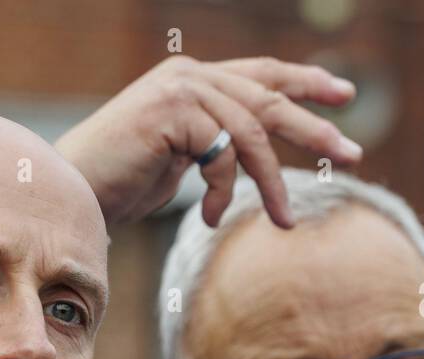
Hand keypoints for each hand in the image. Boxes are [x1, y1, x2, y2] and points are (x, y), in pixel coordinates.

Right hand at [55, 55, 361, 228]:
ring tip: (286, 220)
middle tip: (353, 153)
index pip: (262, 73)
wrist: (70, 192)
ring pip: (251, 132)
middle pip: (269, 98)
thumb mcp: (178, 158)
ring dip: (273, 182)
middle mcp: (189, 75)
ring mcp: (180, 89)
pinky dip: (224, 192)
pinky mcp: (171, 112)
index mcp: (193, 79)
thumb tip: (253, 157)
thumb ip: (213, 143)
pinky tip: (212, 218)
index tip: (344, 95)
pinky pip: (222, 154)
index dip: (305, 80)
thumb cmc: (118, 185)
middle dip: (314, 128)